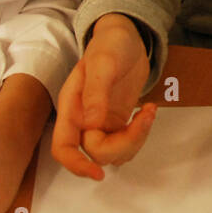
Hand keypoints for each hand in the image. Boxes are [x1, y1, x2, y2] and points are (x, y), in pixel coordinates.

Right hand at [51, 13, 155, 179]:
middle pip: (96, 153)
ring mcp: (101, 123)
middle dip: (125, 143)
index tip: (98, 174)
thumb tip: (91, 124)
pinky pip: (127, 143)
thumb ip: (96, 92)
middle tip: (145, 116)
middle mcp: (83, 120)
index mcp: (72, 107)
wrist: (126, 38)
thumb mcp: (104, 63)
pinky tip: (148, 110)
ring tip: (148, 110)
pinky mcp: (118, 122)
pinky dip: (142, 133)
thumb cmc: (110, 44)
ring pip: (115, 153)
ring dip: (137, 139)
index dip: (77, 165)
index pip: (63, 147)